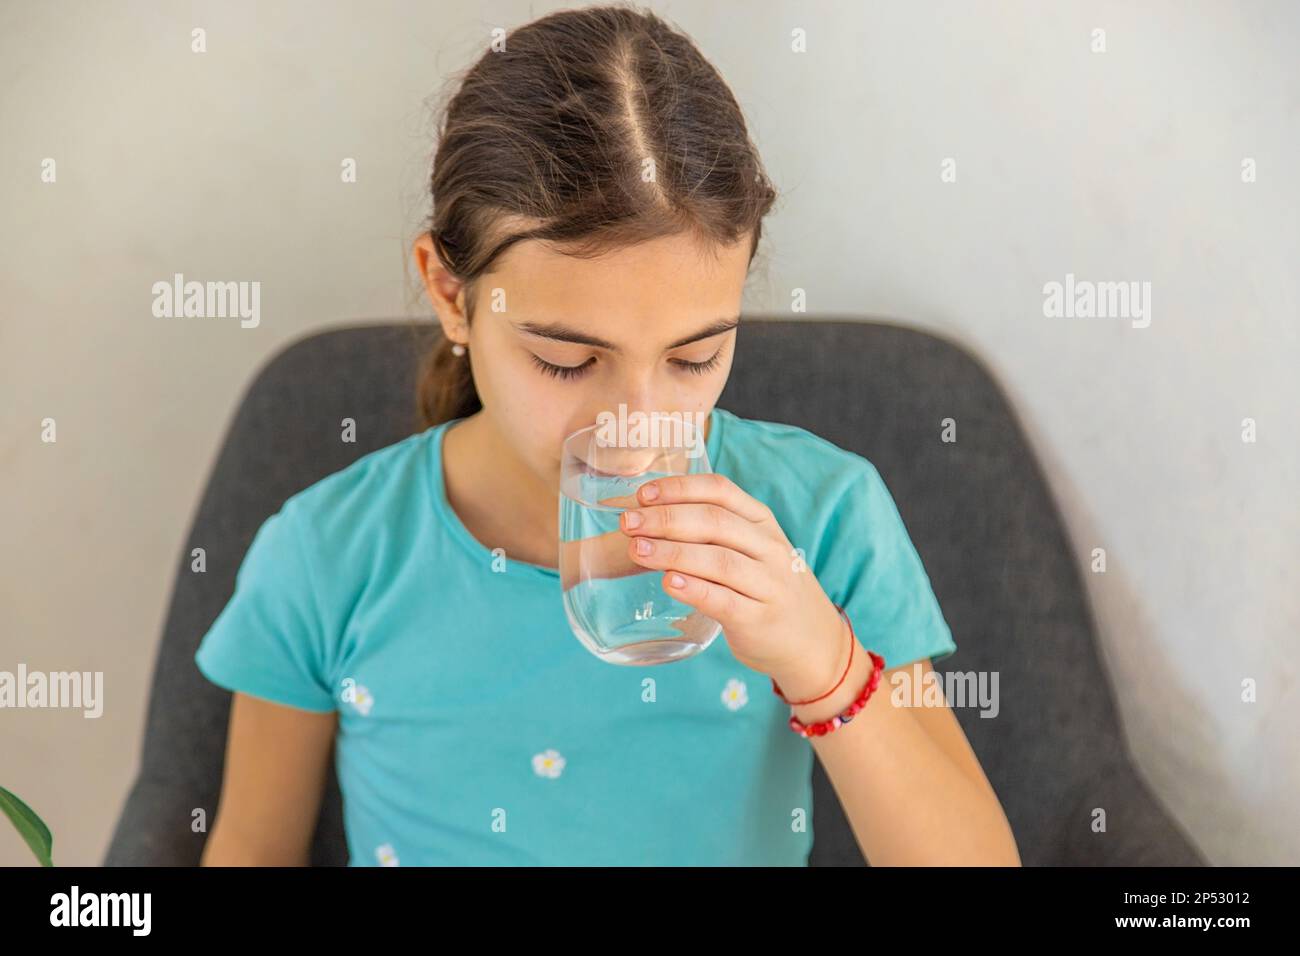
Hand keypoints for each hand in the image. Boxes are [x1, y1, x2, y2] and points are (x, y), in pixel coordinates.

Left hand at [620, 472, 848, 694]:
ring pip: (718, 560)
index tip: (643, 493)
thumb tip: (648, 518)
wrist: (814, 643)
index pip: (720, 491)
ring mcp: (768, 584)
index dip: (680, 488)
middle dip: (666, 518)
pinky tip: (667, 582)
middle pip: (714, 522)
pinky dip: (694, 589)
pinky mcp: (759, 620)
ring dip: (672, 552)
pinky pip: (723, 600)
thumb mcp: (753, 550)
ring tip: (637, 549)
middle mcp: (769, 548)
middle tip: (628, 523)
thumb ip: (713, 534)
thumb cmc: (768, 590)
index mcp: (763, 522)